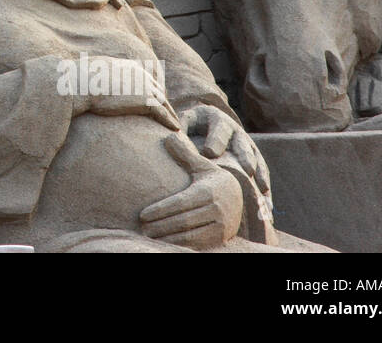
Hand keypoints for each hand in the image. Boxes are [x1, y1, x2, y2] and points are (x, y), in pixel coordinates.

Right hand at [74, 57, 182, 130]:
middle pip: (157, 89)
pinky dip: (170, 121)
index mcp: (128, 66)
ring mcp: (144, 87)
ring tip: (174, 123)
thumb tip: (90, 77)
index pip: (145, 78)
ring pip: (163, 102)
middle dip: (163, 101)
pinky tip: (175, 129)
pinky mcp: (145, 101)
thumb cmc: (79, 80)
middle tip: (168, 113)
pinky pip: (162, 113)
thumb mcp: (91, 71)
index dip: (151, 90)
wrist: (80, 85)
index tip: (155, 100)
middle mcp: (139, 74)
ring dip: (170, 112)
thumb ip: (99, 73)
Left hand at [140, 133, 242, 248]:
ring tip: (148, 235)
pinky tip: (164, 243)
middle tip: (141, 227)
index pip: (180, 203)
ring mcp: (219, 226)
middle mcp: (216, 210)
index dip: (160, 210)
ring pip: (189, 236)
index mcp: (208, 191)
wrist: (239, 200)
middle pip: (182, 221)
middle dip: (159, 226)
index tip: (142, 215)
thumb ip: (185, 154)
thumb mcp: (202, 166)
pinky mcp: (220, 239)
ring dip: (167, 238)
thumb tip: (168, 136)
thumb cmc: (212, 180)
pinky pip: (196, 244)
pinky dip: (179, 244)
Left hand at [181, 104, 270, 195]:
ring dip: (260, 174)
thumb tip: (173, 137)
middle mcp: (236, 131)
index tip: (209, 152)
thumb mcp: (186, 120)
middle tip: (246, 170)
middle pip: (243, 144)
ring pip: (256, 159)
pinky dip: (264, 186)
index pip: (219, 127)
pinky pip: (262, 172)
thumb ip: (181, 126)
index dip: (215, 139)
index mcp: (217, 119)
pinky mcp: (254, 158)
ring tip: (263, 189)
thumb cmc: (191, 125)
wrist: (204, 123)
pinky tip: (267, 202)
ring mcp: (247, 144)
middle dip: (244, 156)